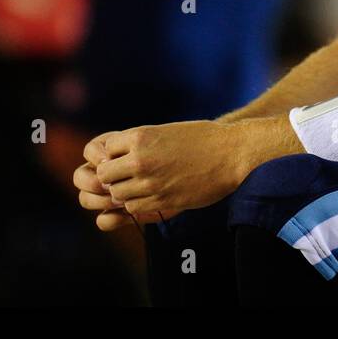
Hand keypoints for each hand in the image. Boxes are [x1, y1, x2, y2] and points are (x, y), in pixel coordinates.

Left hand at [77, 121, 247, 228]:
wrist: (233, 154)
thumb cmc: (204, 138)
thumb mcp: (167, 131)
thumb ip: (142, 142)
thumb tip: (121, 154)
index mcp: (141, 137)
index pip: (104, 150)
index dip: (112, 155)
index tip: (124, 158)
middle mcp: (140, 160)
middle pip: (104, 175)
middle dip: (113, 177)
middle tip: (128, 176)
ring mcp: (150, 183)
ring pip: (117, 194)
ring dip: (125, 192)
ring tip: (142, 185)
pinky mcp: (162, 201)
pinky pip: (134, 207)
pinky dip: (138, 203)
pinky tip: (152, 195)